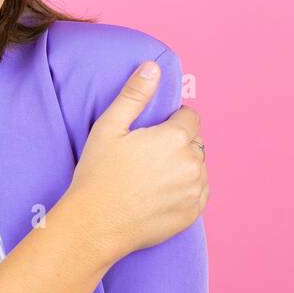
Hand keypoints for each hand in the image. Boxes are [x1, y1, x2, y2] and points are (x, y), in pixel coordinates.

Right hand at [63, 58, 208, 266]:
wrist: (95, 225)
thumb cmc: (98, 175)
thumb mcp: (108, 128)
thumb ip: (134, 95)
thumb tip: (152, 67)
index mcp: (174, 138)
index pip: (189, 118)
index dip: (171, 121)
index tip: (151, 134)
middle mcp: (192, 164)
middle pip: (195, 143)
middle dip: (178, 144)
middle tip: (146, 157)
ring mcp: (195, 191)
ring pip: (198, 168)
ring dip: (183, 167)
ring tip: (151, 177)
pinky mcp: (192, 213)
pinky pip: (198, 193)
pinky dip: (185, 190)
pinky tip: (159, 194)